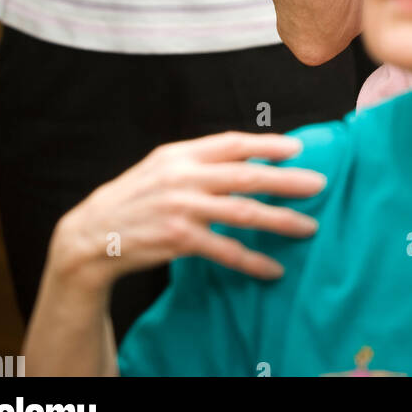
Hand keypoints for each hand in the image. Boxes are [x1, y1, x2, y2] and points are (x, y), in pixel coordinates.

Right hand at [49, 132, 327, 293]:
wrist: (92, 234)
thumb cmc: (135, 197)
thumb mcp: (162, 166)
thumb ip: (200, 160)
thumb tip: (246, 157)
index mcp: (181, 153)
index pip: (232, 143)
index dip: (267, 144)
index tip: (298, 148)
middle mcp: (183, 177)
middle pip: (245, 176)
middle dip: (286, 180)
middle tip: (319, 185)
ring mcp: (181, 209)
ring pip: (242, 213)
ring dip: (279, 221)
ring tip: (308, 227)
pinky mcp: (178, 240)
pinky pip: (224, 251)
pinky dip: (252, 260)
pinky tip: (273, 268)